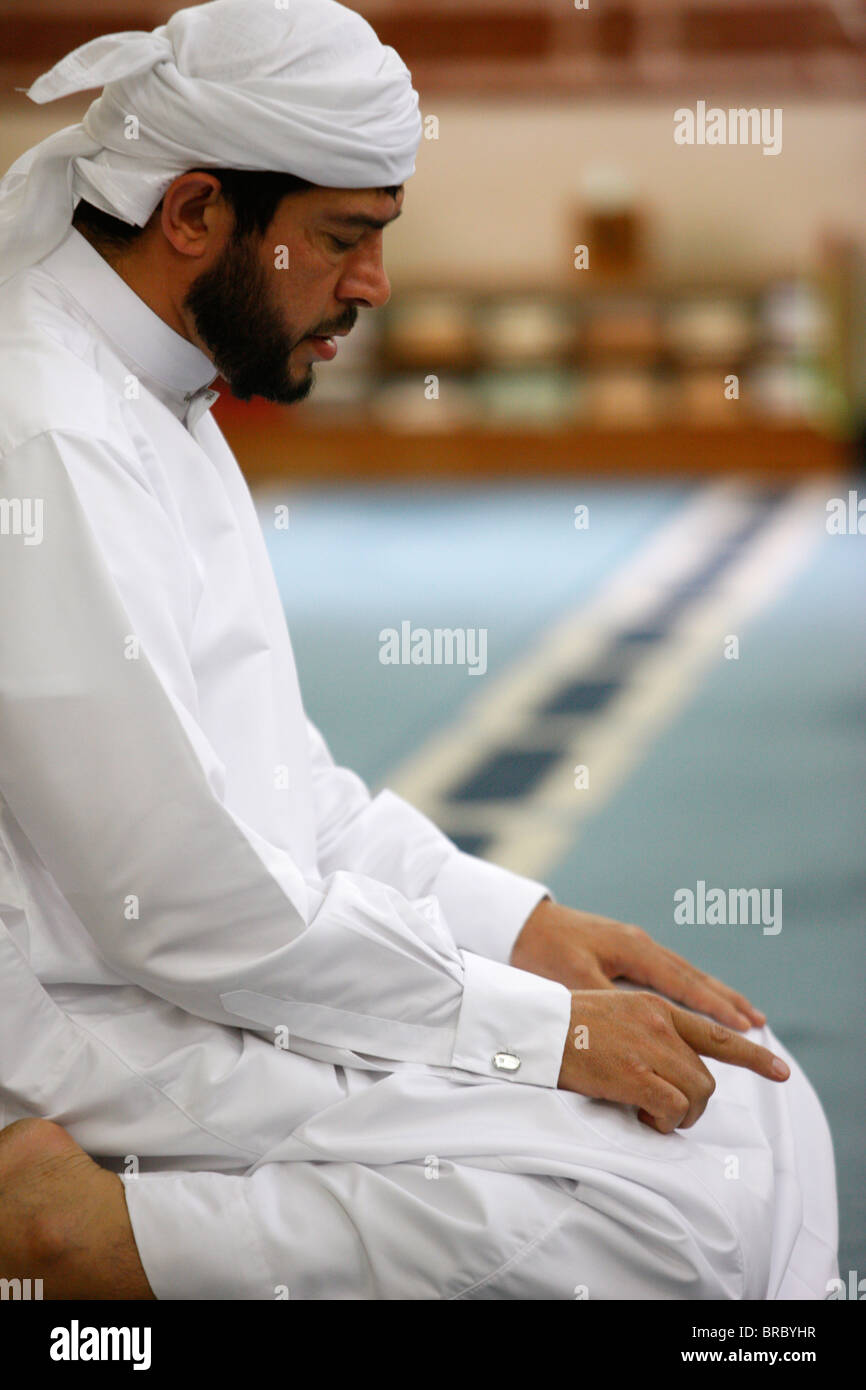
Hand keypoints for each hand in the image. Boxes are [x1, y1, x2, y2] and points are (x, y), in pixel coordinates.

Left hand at [511, 899, 764, 1031]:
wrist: (521, 922)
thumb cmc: (542, 952)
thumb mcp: (573, 979)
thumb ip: (610, 1001)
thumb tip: (643, 1029)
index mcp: (634, 949)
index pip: (685, 983)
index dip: (717, 1007)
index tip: (747, 1028)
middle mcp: (642, 944)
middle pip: (695, 976)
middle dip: (728, 1001)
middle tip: (760, 1025)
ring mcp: (635, 945)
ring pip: (686, 973)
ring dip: (716, 994)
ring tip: (745, 1014)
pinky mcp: (625, 949)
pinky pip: (670, 972)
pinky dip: (693, 987)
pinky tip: (701, 998)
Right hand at [557, 990, 789, 1132]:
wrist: (532, 1028)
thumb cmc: (563, 1026)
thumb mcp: (615, 1012)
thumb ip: (647, 1031)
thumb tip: (674, 1068)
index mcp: (655, 1007)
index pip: (715, 1033)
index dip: (752, 1055)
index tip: (781, 1072)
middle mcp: (659, 1024)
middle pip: (706, 1077)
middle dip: (692, 1102)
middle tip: (661, 1111)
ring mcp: (648, 1048)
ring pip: (696, 1096)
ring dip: (678, 1115)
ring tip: (647, 1113)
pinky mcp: (633, 1074)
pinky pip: (672, 1110)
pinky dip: (662, 1122)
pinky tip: (639, 1116)